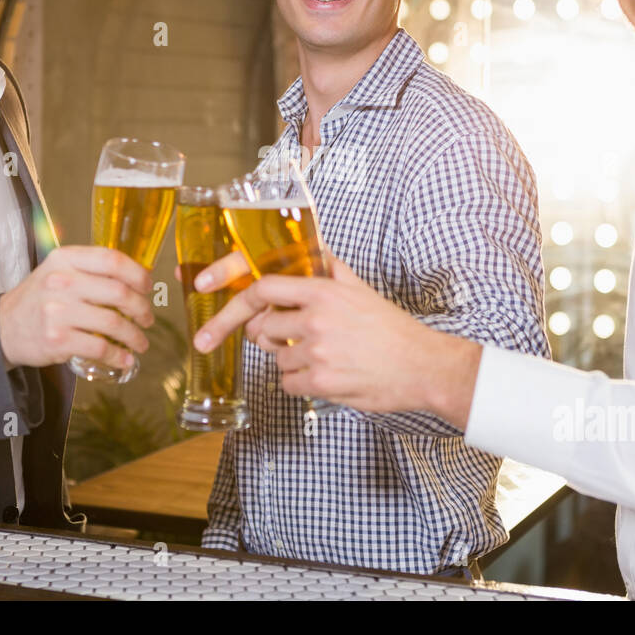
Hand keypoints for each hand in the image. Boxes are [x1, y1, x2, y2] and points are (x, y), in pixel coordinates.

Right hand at [0, 246, 154, 368]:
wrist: (3, 327)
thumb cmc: (39, 299)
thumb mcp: (58, 271)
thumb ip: (91, 270)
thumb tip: (137, 278)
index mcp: (65, 259)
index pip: (112, 259)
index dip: (138, 273)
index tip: (148, 286)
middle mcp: (61, 281)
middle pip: (119, 292)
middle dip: (141, 308)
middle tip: (147, 318)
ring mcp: (58, 311)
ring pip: (113, 322)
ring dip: (134, 336)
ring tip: (140, 342)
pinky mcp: (57, 339)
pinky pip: (100, 347)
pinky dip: (118, 356)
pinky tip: (125, 358)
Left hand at [192, 254, 482, 424]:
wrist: (421, 365)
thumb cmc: (390, 328)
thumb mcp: (358, 287)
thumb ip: (326, 269)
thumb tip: (303, 250)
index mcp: (323, 291)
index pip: (264, 287)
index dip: (237, 296)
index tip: (212, 297)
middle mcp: (316, 318)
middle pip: (262, 329)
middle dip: (272, 337)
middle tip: (298, 340)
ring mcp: (317, 351)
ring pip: (276, 359)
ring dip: (292, 362)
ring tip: (327, 357)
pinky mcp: (321, 381)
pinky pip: (288, 384)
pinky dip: (301, 384)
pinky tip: (328, 376)